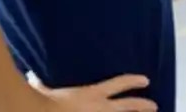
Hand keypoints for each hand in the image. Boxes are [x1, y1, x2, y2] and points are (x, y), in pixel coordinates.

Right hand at [27, 71, 156, 110]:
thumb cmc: (44, 104)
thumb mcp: (43, 91)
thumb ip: (39, 84)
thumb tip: (31, 76)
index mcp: (91, 94)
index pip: (118, 84)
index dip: (133, 81)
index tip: (146, 80)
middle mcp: (101, 109)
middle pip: (128, 106)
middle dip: (143, 105)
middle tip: (154, 106)